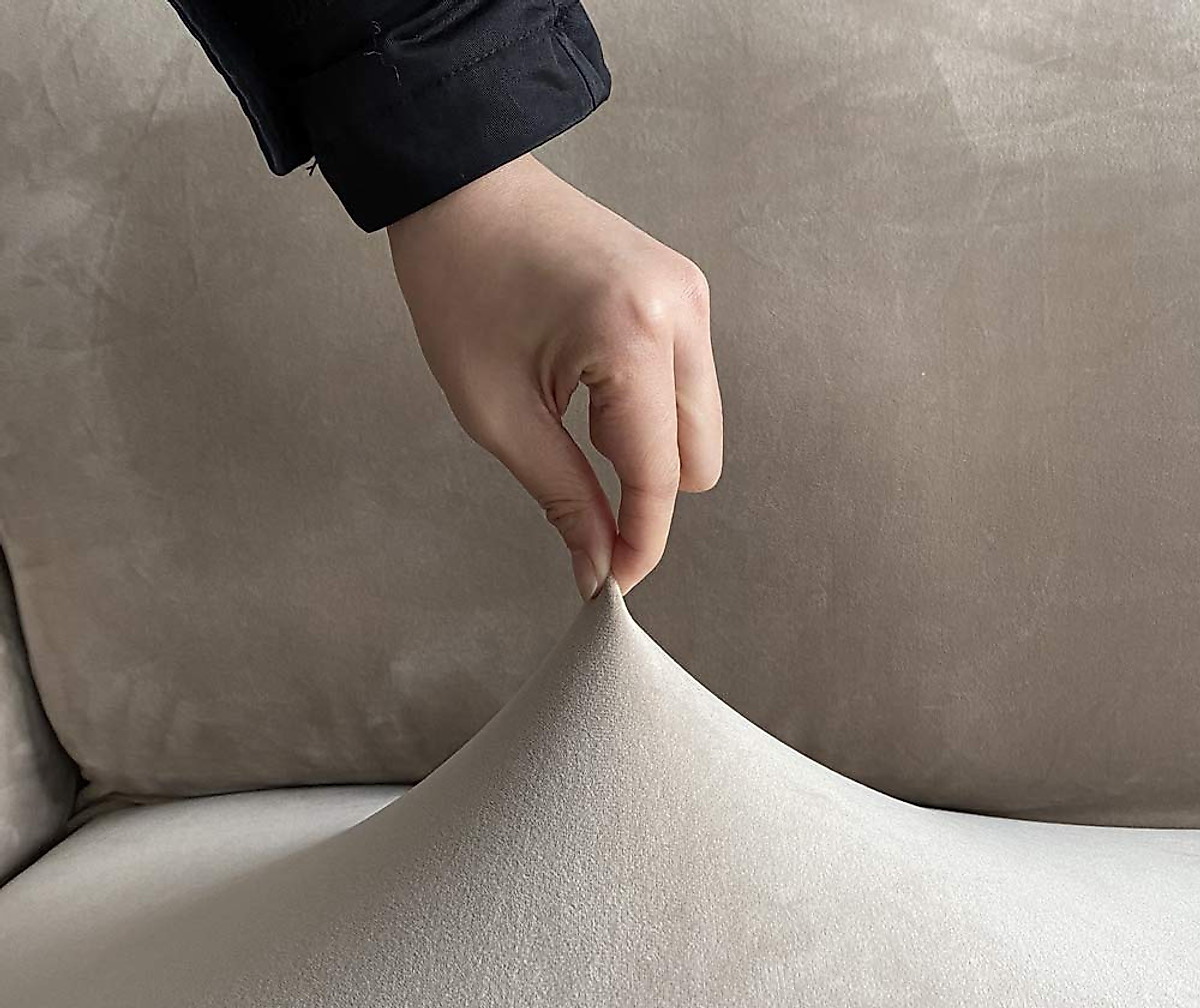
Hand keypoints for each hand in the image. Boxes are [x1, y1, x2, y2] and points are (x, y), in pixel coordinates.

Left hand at [387, 155, 721, 598]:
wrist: (463, 185)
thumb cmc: (460, 287)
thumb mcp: (496, 411)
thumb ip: (562, 496)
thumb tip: (599, 569)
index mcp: (633, 338)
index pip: (659, 476)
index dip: (639, 543)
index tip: (612, 588)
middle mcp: (683, 313)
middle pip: (701, 460)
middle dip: (646, 494)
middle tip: (576, 491)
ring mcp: (693, 296)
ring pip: (701, 425)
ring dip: (646, 449)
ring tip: (572, 418)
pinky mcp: (686, 290)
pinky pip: (689, 384)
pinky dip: (647, 410)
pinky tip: (591, 388)